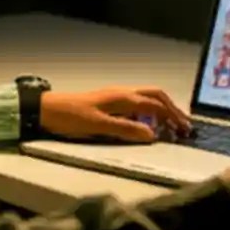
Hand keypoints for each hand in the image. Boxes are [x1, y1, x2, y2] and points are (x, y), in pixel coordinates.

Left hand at [40, 86, 192, 142]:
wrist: (45, 109)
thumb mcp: (98, 126)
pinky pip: (138, 102)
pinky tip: (147, 122)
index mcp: (123, 97)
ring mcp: (116, 96)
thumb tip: (152, 135)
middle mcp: (123, 93)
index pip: (157, 106)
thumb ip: (126, 130)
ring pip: (148, 97)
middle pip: (157, 96)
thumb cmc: (69, 117)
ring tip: (171, 123)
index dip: (173, 118)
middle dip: (173, 109)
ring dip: (163, 108)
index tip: (184, 130)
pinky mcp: (110, 102)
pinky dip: (150, 111)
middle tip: (184, 125)